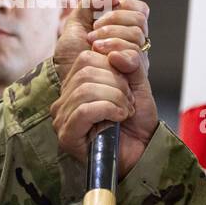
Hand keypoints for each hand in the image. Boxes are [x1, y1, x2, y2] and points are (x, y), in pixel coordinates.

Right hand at [52, 0, 157, 171]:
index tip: (127, 85)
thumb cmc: (136, 122)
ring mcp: (62, 118)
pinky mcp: (67, 135)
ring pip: (86, 89)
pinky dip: (108, 109)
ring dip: (115, 97)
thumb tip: (114, 52)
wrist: (143, 153)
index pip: (86, 57)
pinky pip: (85, 109)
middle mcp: (64, 100)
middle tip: (128, 101)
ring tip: (125, 110)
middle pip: (85, 71)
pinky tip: (119, 117)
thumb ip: (130, 62)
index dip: (112, 65)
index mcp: (76, 84)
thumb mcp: (137, 84)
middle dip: (116, 83)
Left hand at [54, 0, 147, 81]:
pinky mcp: (135, 75)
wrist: (68, 83)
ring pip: (137, 35)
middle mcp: (134, 43)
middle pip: (139, 20)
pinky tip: (105, 56)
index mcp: (123, 30)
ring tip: (94, 46)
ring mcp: (136, 59)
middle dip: (113, 20)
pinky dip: (118, 50)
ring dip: (111, 36)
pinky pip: (135, 55)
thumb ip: (88, 5)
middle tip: (92, 33)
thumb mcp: (75, 26)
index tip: (102, 14)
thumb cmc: (73, 58)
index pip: (139, 10)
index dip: (124, 6)